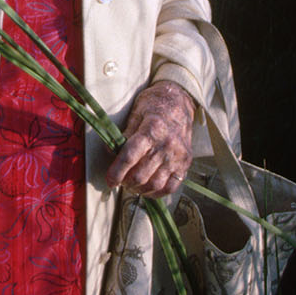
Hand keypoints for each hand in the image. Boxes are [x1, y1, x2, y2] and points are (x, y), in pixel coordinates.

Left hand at [108, 79, 196, 197]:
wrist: (179, 102)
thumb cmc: (153, 106)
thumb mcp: (135, 115)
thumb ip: (124, 136)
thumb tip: (110, 153)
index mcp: (151, 130)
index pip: (129, 157)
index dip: (116, 172)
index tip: (110, 181)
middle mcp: (166, 145)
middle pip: (141, 175)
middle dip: (126, 182)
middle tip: (120, 181)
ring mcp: (178, 156)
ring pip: (155, 184)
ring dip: (139, 189)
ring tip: (132, 185)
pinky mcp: (186, 163)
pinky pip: (171, 187)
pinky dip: (157, 193)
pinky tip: (147, 189)